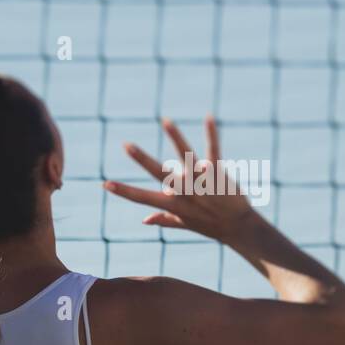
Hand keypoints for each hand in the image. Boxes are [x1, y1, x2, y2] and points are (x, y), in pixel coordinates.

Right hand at [104, 115, 256, 242]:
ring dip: (175, 137)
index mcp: (173, 205)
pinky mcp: (217, 172)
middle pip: (159, 173)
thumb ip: (164, 219)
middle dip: (142, 159)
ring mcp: (201, 181)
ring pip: (185, 156)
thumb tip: (144, 219)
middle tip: (126, 145)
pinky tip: (209, 117)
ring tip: (165, 121)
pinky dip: (212, 133)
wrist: (239, 227)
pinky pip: (214, 149)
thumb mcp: (185, 224)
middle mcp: (185, 192)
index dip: (123, 191)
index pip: (143, 198)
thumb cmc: (210, 226)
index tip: (105, 184)